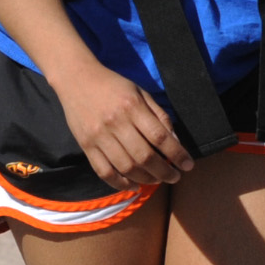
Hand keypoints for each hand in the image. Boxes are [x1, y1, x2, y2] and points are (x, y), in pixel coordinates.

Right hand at [54, 64, 193, 187]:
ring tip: (157, 180)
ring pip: (126, 167)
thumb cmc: (114, 85)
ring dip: (146, 179)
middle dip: (164, 172)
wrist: (76, 79)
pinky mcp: (86, 146)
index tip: (188, 165)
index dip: (177, 154)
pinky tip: (133, 185)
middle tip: (175, 177)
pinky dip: (120, 183)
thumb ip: (159, 115)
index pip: (160, 137)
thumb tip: (175, 141)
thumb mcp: (141, 92)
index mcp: (132, 107)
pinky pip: (104, 172)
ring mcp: (99, 137)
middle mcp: (115, 123)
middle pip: (144, 157)